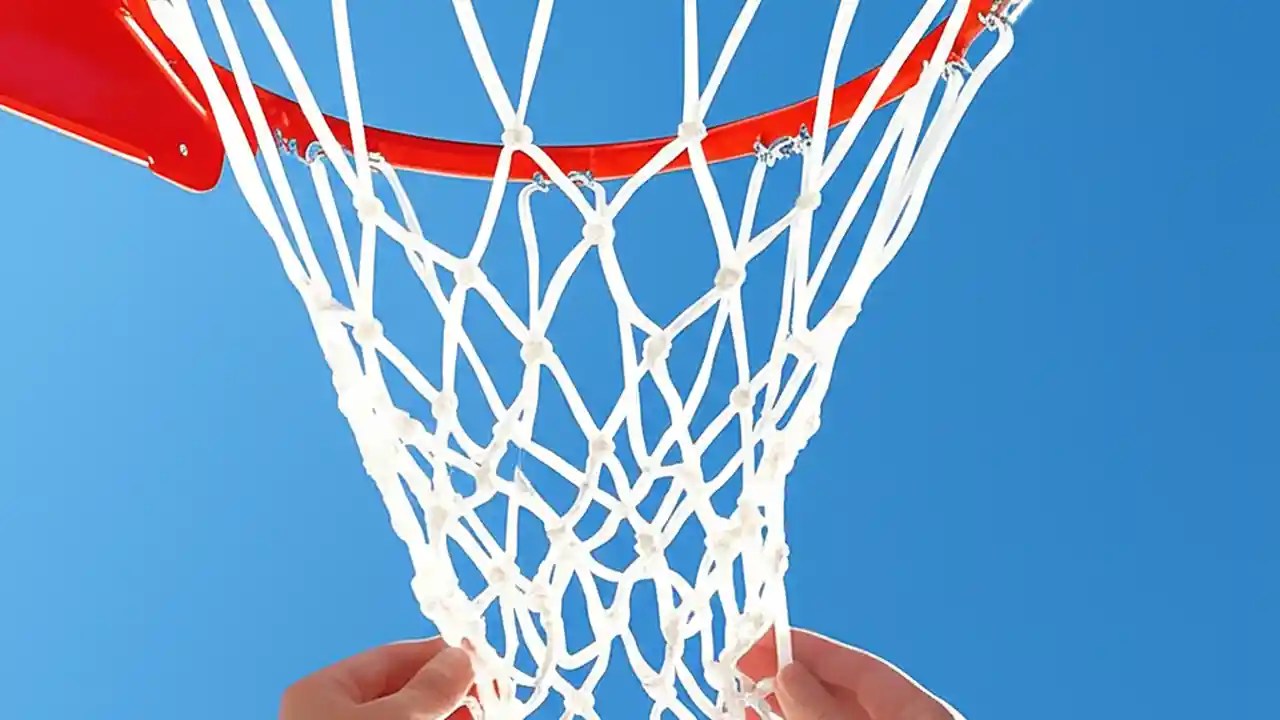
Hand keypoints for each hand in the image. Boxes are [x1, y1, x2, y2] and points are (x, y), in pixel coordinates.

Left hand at [280, 638, 474, 719]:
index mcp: (321, 691)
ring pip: (408, 715)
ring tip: (487, 709)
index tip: (480, 658)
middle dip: (449, 688)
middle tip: (492, 690)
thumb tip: (461, 658)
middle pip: (402, 689)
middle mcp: (330, 714)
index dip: (440, 654)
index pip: (390, 657)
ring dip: (449, 710)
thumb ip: (430, 688)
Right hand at [739, 628, 960, 719]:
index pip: (863, 669)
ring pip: (820, 717)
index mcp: (924, 714)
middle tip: (742, 658)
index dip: (813, 648)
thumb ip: (826, 713)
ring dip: (779, 704)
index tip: (765, 634)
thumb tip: (787, 674)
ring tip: (739, 689)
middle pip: (838, 692)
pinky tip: (751, 719)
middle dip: (789, 674)